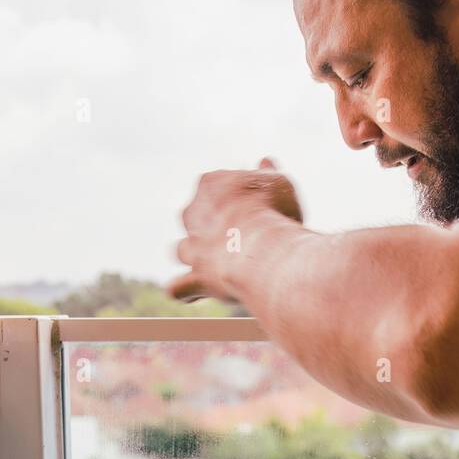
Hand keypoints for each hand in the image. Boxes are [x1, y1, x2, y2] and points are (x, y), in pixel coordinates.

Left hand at [168, 159, 303, 302]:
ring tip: (213, 264)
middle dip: (211, 226)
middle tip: (235, 237)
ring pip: (182, 250)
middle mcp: (193, 213)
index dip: (236, 200)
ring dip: (195, 256)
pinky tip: (191, 294)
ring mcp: (192, 246)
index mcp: (211, 184)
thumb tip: (266, 164)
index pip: (217, 187)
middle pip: (195, 217)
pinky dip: (184, 291)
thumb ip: (270, 175)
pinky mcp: (196, 277)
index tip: (255, 208)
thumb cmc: (274, 213)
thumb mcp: (280, 184)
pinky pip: (179, 288)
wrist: (264, 250)